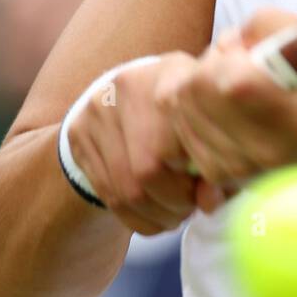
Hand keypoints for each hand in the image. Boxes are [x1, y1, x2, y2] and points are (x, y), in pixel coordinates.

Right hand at [65, 57, 228, 235]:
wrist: (131, 91)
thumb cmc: (184, 109)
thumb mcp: (208, 121)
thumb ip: (217, 157)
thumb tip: (210, 202)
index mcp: (169, 77)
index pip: (182, 140)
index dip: (199, 177)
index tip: (211, 189)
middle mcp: (127, 89)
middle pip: (148, 170)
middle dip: (176, 201)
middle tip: (191, 206)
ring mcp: (97, 112)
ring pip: (126, 190)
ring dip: (157, 215)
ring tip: (176, 213)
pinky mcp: (78, 135)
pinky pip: (108, 196)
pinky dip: (138, 219)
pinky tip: (155, 216)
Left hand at [156, 6, 296, 187]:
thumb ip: (269, 24)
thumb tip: (228, 41)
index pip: (232, 82)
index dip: (229, 56)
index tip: (246, 53)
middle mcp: (268, 149)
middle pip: (196, 91)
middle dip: (207, 66)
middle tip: (232, 65)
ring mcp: (242, 167)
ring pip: (182, 106)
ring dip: (197, 85)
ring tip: (228, 85)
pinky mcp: (220, 173)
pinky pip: (180, 127)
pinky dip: (192, 108)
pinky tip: (219, 106)